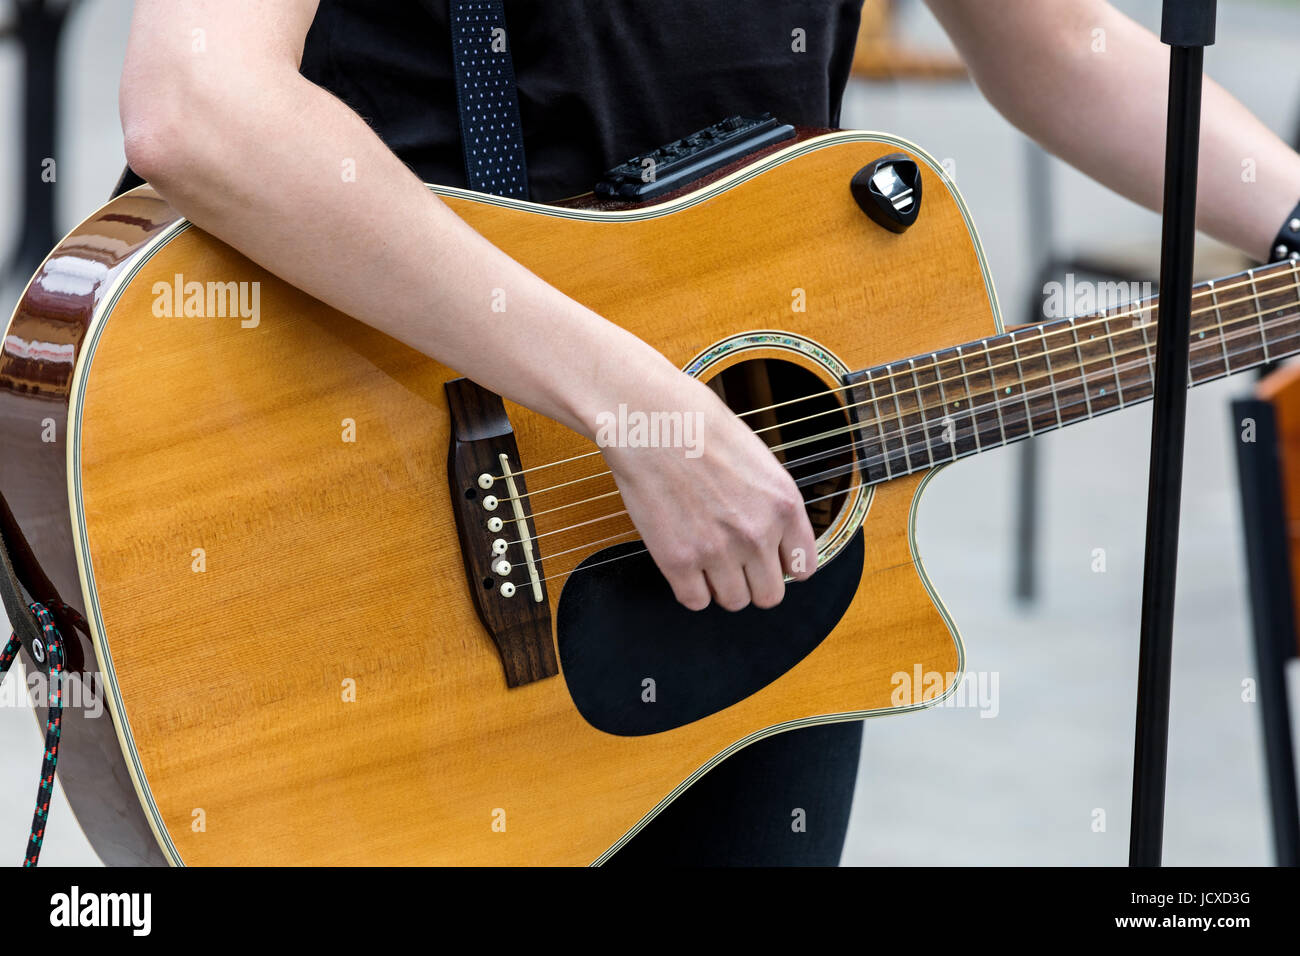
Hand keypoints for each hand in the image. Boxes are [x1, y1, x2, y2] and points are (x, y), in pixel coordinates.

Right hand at [598, 373, 817, 610]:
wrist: (653, 420)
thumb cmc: (702, 428)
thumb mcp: (760, 463)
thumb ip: (773, 506)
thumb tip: (775, 542)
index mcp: (785, 505)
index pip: (804, 568)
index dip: (783, 566)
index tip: (767, 559)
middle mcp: (758, 534)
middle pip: (769, 595)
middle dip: (752, 582)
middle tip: (733, 562)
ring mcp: (718, 550)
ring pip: (733, 602)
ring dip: (720, 586)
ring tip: (705, 558)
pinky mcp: (678, 560)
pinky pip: (695, 601)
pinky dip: (690, 588)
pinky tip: (684, 563)